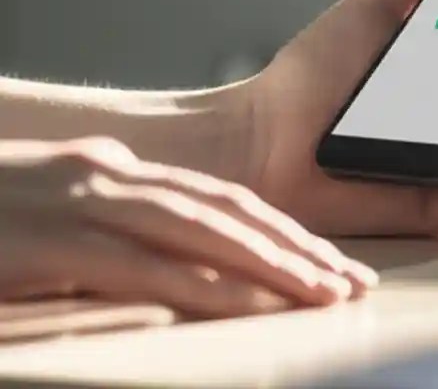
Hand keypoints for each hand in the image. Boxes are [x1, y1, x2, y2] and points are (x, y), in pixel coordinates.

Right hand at [0, 137, 376, 318]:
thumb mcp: (51, 216)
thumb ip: (110, 225)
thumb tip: (168, 253)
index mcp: (111, 168)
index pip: (218, 198)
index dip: (280, 230)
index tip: (329, 261)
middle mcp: (106, 174)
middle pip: (226, 208)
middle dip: (296, 246)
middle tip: (352, 281)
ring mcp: (78, 200)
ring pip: (201, 229)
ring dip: (272, 263)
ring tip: (325, 293)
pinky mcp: (49, 238)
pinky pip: (146, 265)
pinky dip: (206, 285)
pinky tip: (252, 305)